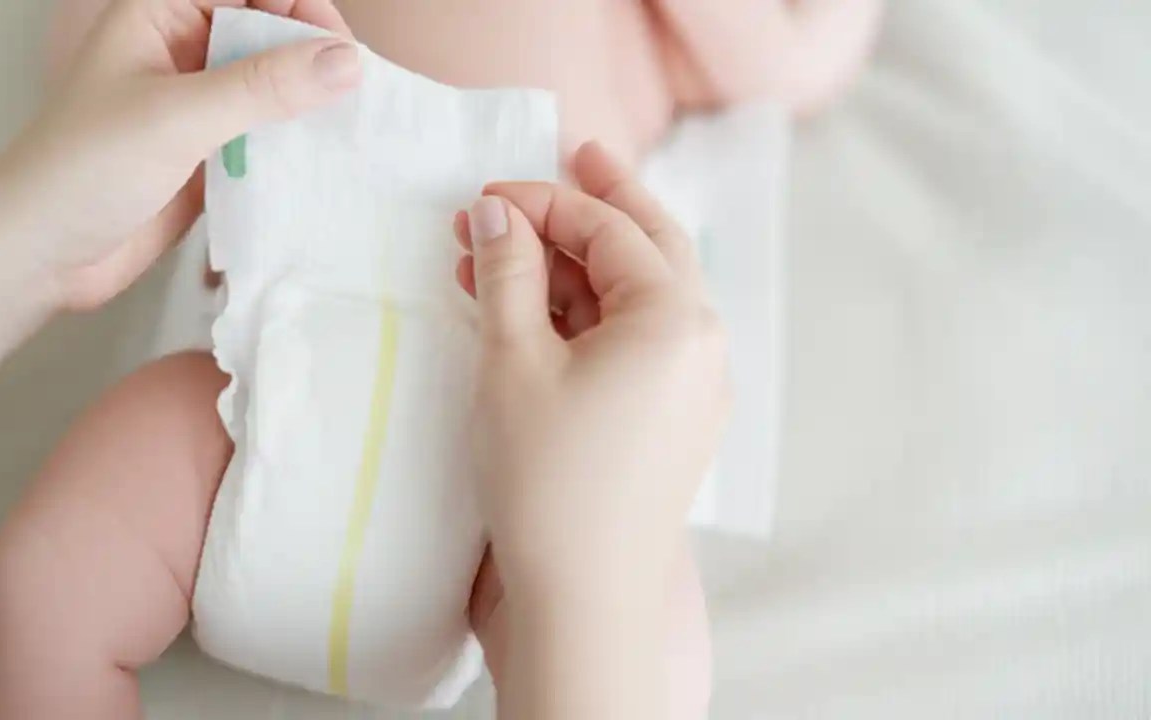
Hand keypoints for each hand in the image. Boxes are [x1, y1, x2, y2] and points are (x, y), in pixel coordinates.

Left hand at [0, 0, 359, 310]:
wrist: (41, 253)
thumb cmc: (86, 168)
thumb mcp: (180, 116)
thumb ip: (265, 86)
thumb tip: (347, 61)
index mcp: (160, 13)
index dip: (301, 10)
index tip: (344, 55)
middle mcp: (182, 50)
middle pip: (268, 33)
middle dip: (314, 57)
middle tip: (358, 96)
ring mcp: (197, 105)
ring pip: (271, 87)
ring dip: (309, 105)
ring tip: (354, 130)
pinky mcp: (207, 155)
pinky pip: (264, 136)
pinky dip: (294, 145)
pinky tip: (325, 163)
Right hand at [455, 141, 727, 594]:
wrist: (583, 598)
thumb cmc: (548, 481)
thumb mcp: (513, 361)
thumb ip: (508, 272)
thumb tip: (496, 212)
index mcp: (675, 318)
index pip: (607, 229)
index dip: (541, 200)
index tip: (482, 194)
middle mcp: (701, 344)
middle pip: (650, 244)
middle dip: (600, 202)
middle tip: (573, 156)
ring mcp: (694, 385)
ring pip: (640, 295)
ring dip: (578, 267)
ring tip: (507, 254)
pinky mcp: (672, 419)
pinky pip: (637, 342)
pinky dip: (589, 316)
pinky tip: (537, 313)